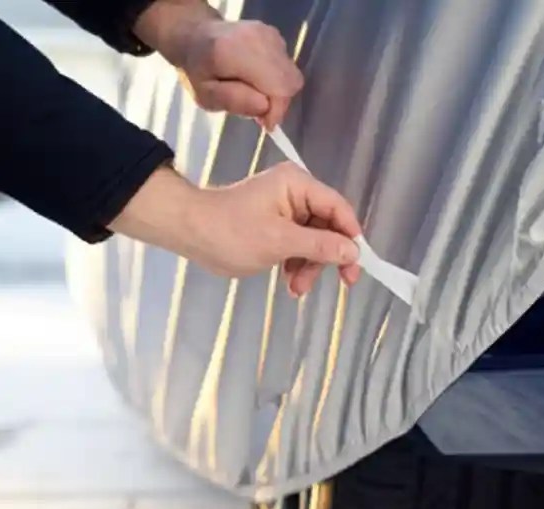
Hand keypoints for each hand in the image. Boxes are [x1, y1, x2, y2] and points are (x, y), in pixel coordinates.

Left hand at [112, 163, 362, 296]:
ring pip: (314, 240)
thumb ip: (320, 246)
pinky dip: (297, 264)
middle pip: (328, 227)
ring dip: (310, 266)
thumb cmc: (230, 231)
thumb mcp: (279, 242)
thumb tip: (354, 252)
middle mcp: (295, 192)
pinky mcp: (276, 225)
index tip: (355, 266)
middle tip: (337, 284)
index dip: (351, 237)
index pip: (338, 209)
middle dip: (326, 257)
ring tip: (296, 288)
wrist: (188, 232)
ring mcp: (285, 209)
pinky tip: (289, 281)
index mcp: (297, 185)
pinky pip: (298, 244)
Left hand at [135, 1, 302, 129]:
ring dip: (277, 90)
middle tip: (257, 107)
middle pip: (291, 81)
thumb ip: (233, 101)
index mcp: (235, 51)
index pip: (279, 85)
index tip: (263, 121)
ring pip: (291, 75)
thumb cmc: (197, 71)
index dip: (277, 108)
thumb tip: (265, 106)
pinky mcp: (275, 34)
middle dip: (278, 101)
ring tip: (252, 90)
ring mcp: (270, 33)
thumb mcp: (205, 96)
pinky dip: (276, 78)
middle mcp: (259, 38)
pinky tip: (257, 77)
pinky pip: (287, 66)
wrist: (195, 36)